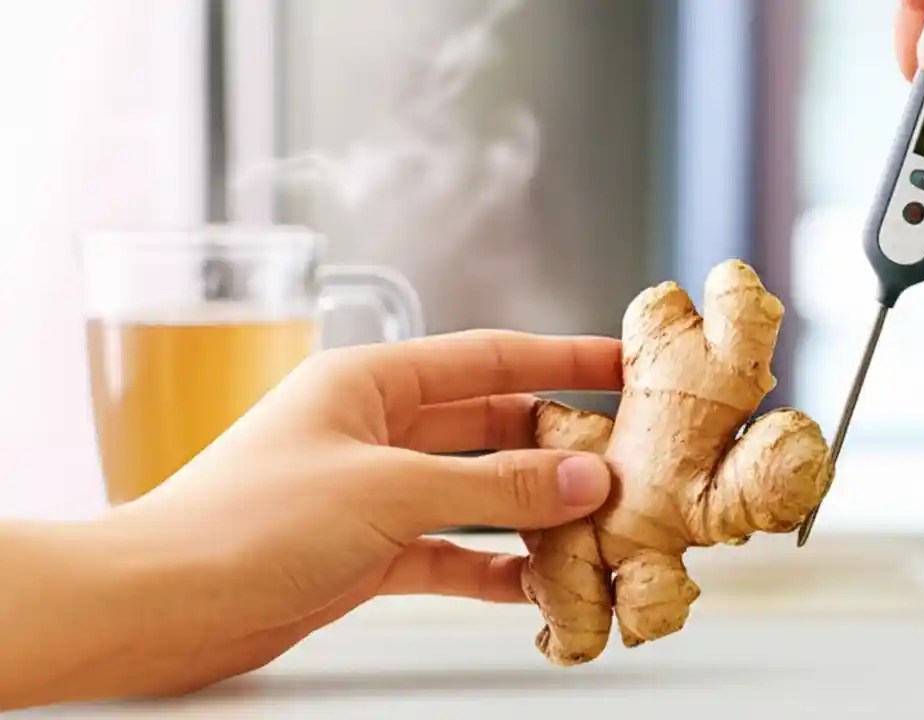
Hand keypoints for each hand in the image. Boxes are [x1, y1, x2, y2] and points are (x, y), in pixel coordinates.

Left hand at [31, 331, 621, 705]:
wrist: (163, 606)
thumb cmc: (246, 523)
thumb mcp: (389, 491)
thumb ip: (494, 487)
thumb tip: (583, 476)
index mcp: (370, 382)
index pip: (487, 357)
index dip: (559, 358)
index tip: (618, 363)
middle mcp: (373, 430)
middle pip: (488, 424)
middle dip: (553, 441)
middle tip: (620, 456)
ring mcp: (370, 492)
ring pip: (473, 491)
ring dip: (529, 511)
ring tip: (591, 525)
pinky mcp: (364, 551)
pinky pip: (447, 551)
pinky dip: (490, 567)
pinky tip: (532, 585)